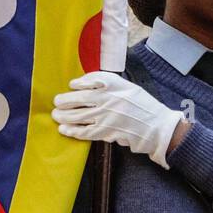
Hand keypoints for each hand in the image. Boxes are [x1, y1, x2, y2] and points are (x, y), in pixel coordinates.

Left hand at [52, 71, 185, 168]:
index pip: (90, 80)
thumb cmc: (143, 106)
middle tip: (57, 102)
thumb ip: (110, 85)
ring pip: (77, 115)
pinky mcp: (105, 131)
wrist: (157, 126)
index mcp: (115, 84)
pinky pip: (83, 131)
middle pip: (78, 98)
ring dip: (63, 116)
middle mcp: (108, 98)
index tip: (72, 85)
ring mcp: (105, 116)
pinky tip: (64, 129)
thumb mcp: (129, 88)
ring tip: (56, 115)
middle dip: (63, 101)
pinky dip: (72, 131)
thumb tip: (85, 84)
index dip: (77, 83)